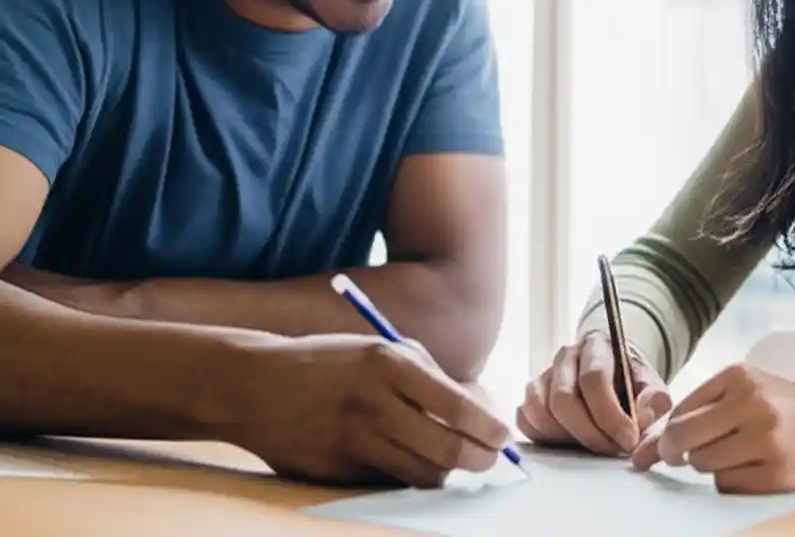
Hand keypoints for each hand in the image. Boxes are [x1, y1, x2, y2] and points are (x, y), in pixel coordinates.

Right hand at [231, 335, 510, 487]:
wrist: (254, 386)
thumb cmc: (332, 364)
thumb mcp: (381, 348)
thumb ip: (429, 376)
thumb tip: (478, 414)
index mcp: (389, 364)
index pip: (458, 407)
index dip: (489, 429)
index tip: (503, 436)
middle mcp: (373, 403)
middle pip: (447, 451)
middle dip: (479, 460)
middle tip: (488, 459)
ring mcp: (352, 441)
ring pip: (422, 474)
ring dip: (445, 471)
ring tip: (448, 457)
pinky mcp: (336, 470)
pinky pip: (389, 481)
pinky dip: (406, 474)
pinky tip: (402, 457)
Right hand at [516, 330, 671, 454]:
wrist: (614, 373)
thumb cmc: (631, 381)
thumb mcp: (652, 386)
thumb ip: (653, 401)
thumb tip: (639, 419)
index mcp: (596, 347)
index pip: (594, 378)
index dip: (610, 415)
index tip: (628, 440)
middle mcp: (566, 357)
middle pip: (563, 398)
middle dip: (589, 433)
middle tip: (612, 450)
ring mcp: (544, 376)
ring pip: (541, 411)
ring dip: (567, 438)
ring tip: (594, 446)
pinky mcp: (531, 397)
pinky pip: (526, 420)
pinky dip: (546, 438)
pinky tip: (570, 442)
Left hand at [631, 364, 794, 494]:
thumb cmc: (776, 407)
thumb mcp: (742, 391)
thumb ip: (697, 410)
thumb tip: (644, 449)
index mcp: (738, 376)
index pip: (679, 411)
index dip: (664, 434)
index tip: (662, 447)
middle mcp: (752, 404)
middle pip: (684, 438)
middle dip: (673, 452)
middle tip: (679, 457)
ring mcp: (766, 439)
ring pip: (703, 464)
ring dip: (708, 465)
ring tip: (732, 454)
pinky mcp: (775, 473)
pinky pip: (726, 485)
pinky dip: (730, 481)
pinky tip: (749, 468)